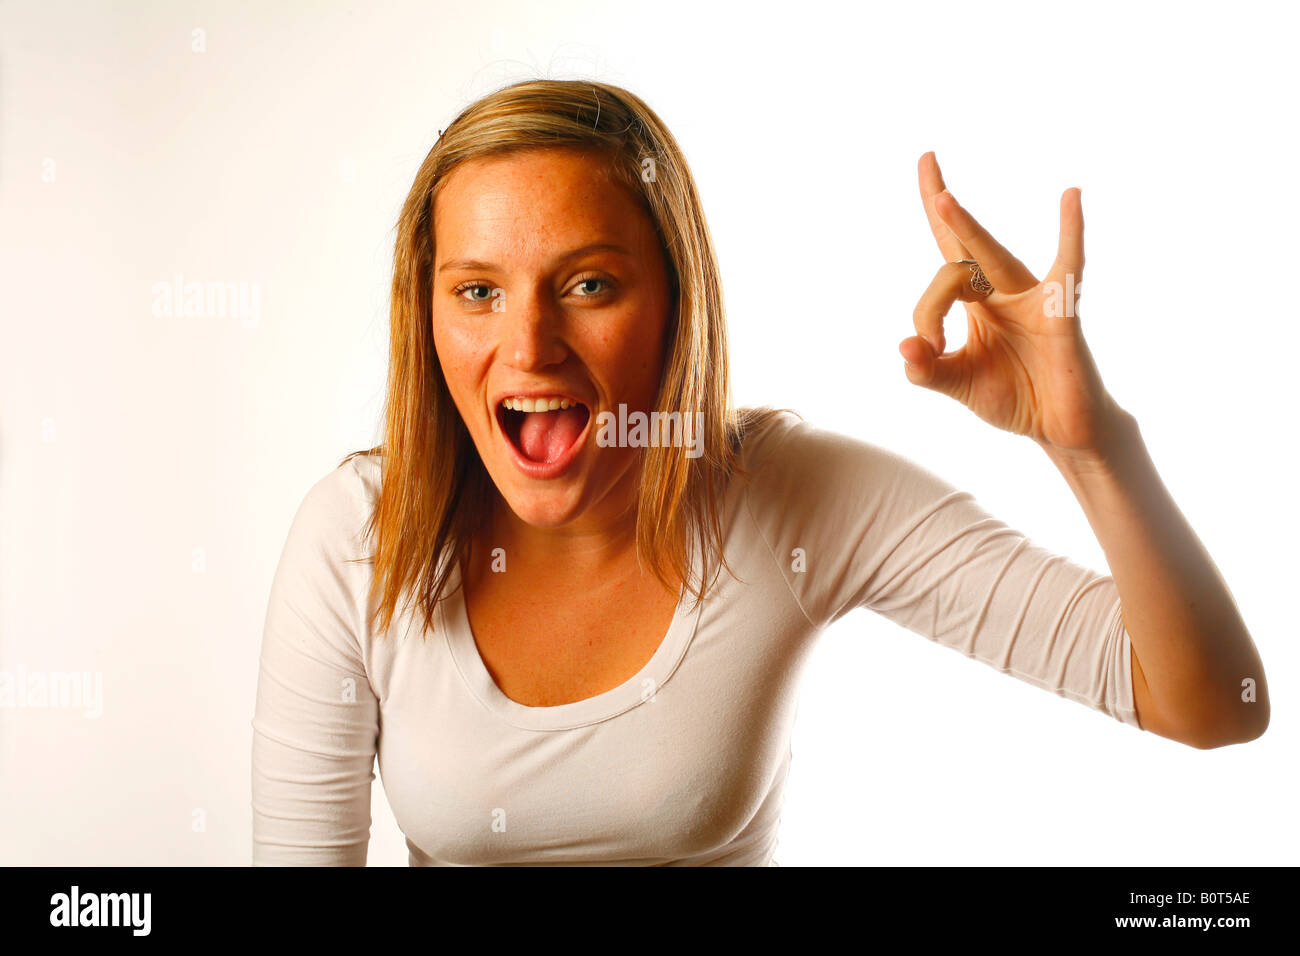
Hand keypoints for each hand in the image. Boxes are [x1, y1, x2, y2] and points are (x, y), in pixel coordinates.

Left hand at [901, 152, 1127, 458]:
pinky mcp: (1060, 313)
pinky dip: (1072, 232)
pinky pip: (1068, 266)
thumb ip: (926, 370)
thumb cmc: (1014, 396)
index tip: (924, 347)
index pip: (942, 273)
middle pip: (960, 249)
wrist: (1060, 428)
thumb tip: (903, 348)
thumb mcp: (958, 384)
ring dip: (967, 230)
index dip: (924, 299)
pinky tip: (1071, 197)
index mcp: (976, 302)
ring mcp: (1031, 297)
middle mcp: (1001, 290)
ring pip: (991, 258)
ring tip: (942, 200)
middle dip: (939, 206)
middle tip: (924, 159)